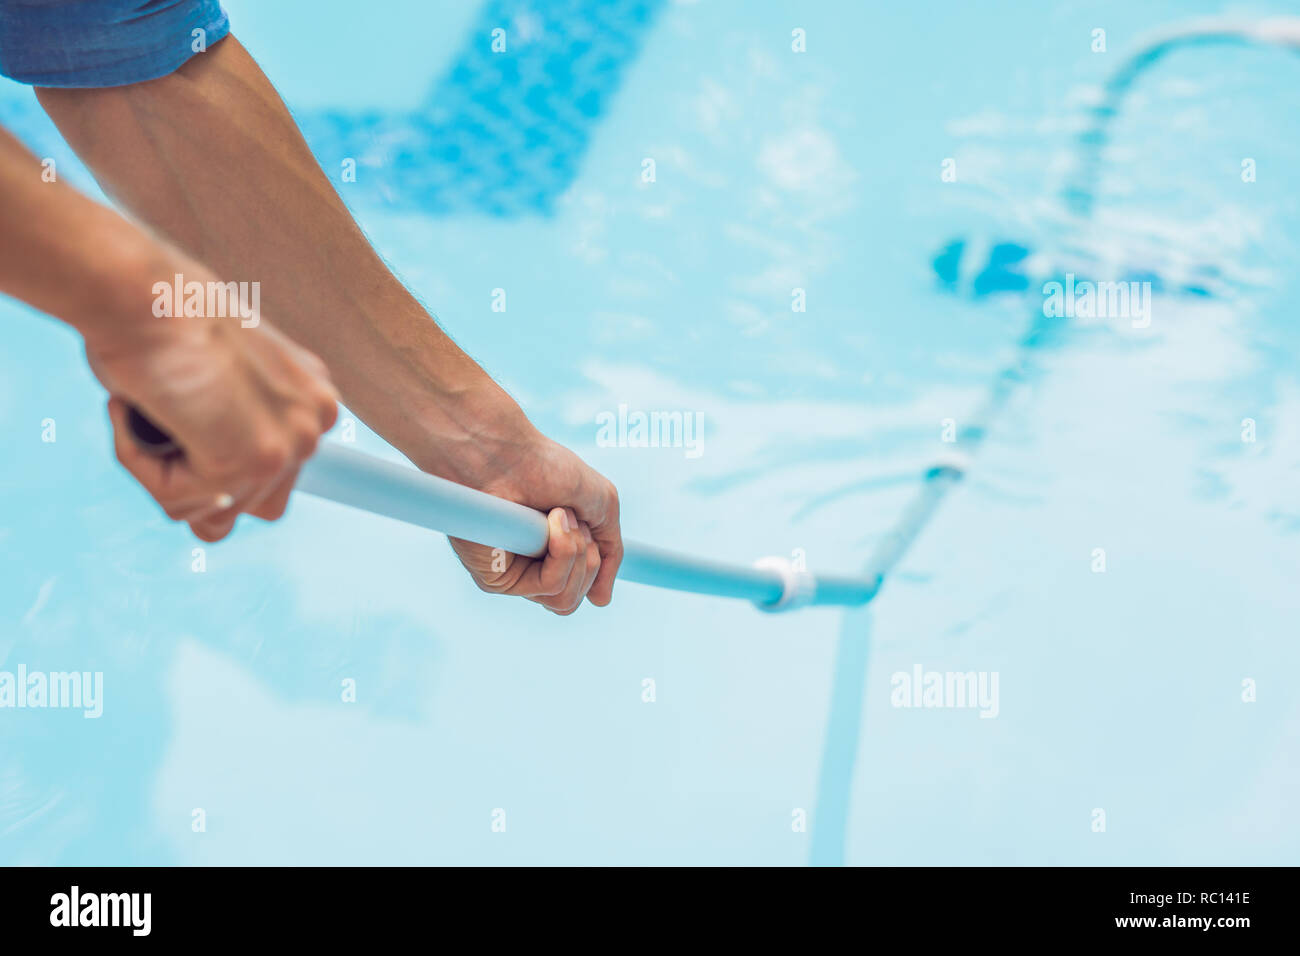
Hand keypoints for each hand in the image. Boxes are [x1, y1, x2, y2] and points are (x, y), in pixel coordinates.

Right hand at [85, 298, 337, 541]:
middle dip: (195, 480)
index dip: (221, 467)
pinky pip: (179, 502)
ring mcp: (290, 444)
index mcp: (312, 401)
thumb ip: (231, 430)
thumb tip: (222, 502)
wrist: (143, 291)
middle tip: (164, 416)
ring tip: (153, 408)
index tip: (191, 432)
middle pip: (253, 506)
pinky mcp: (253, 459)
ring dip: (164, 472)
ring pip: (212, 511)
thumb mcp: (216, 380)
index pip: (276, 478)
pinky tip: (145, 411)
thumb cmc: (160, 321)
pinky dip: (144, 465)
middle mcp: (314, 423)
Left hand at [448, 435, 622, 614]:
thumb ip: (610, 553)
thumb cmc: (546, 467)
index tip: (584, 526)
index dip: (593, 562)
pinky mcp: (495, 579)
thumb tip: (601, 600)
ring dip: (576, 553)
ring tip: (556, 516)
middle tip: (570, 517)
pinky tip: (545, 523)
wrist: (507, 453)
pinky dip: (561, 552)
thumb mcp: (601, 507)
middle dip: (588, 558)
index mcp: (549, 556)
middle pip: (573, 601)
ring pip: (564, 601)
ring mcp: (511, 576)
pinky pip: (549, 588)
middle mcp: (527, 571)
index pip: (578, 590)